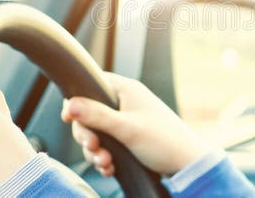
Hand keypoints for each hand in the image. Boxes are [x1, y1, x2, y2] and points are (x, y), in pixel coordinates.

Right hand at [61, 72, 208, 176]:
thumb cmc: (163, 141)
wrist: (187, 165)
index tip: (68, 118)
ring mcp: (127, 122)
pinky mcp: (129, 140)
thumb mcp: (126, 128)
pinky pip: (107, 146)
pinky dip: (104, 157)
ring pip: (97, 133)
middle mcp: (126, 103)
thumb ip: (97, 116)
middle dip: (87, 134)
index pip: (91, 85)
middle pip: (89, 114)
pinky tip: (109, 168)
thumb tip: (70, 104)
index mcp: (126, 90)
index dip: (77, 101)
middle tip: (92, 147)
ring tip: (105, 163)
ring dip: (95, 151)